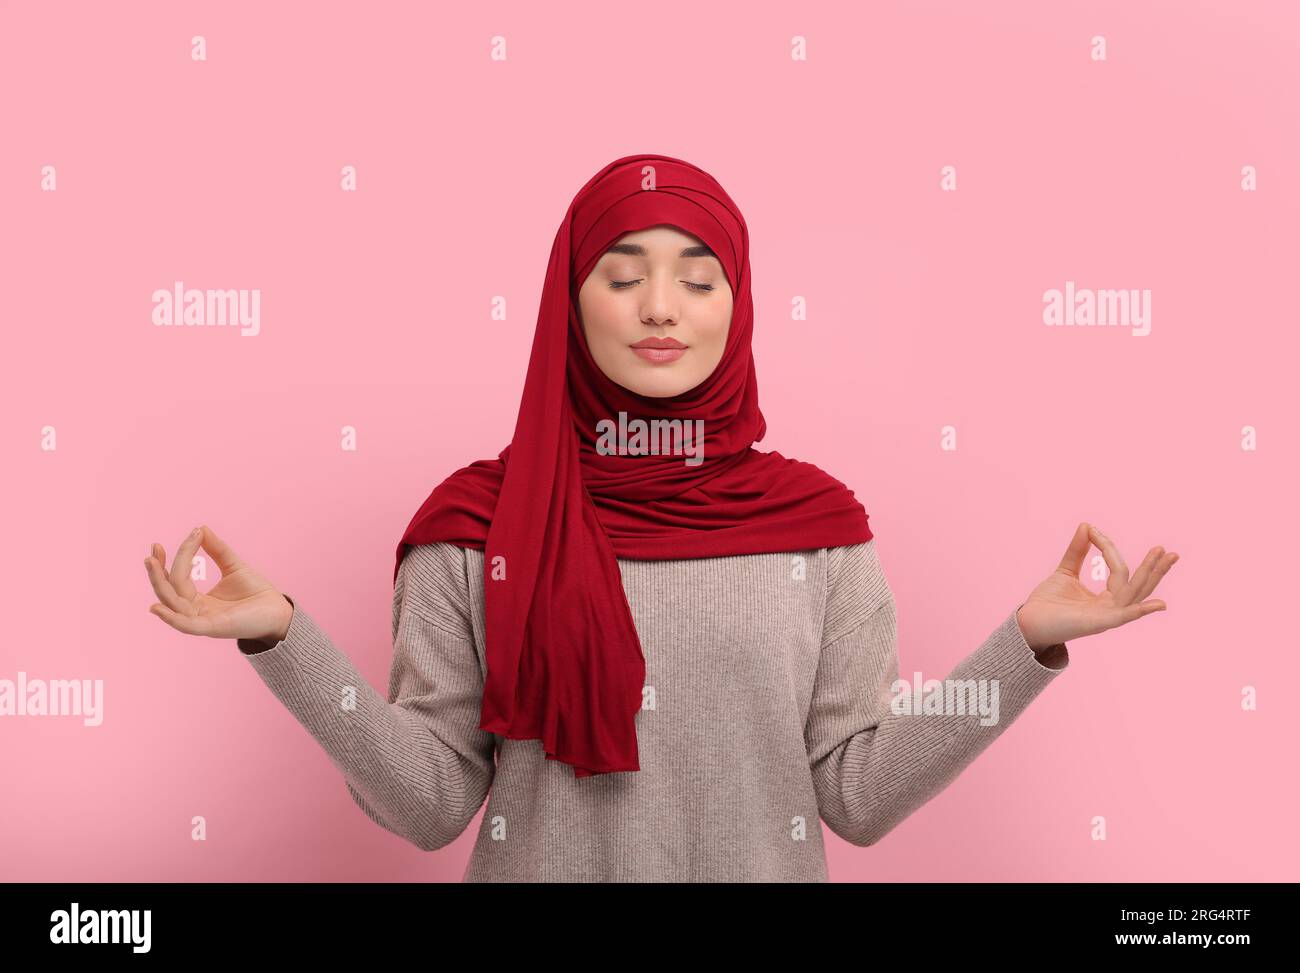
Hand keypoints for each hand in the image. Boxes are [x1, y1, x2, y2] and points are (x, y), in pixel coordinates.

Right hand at [144, 525, 293, 643]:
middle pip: (169, 590)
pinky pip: (186, 626)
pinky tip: (157, 607)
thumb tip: (200, 528)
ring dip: (159, 584)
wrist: (279, 610)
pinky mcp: (213, 628)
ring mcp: (203, 621)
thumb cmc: (257, 592)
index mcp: (198, 600)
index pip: (179, 577)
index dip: (178, 556)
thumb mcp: (233, 566)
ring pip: (173, 603)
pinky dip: (171, 618)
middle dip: (158, 571)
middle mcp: (195, 611)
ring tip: (151, 561)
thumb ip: (217, 549)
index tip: (192, 533)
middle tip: (153, 549)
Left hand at [1016, 522, 1177, 650]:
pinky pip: (1123, 617)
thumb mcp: (1065, 571)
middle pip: (1138, 586)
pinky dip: (1140, 611)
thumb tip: (1086, 525)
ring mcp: (1106, 617)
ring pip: (1134, 594)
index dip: (1108, 547)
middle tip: (1166, 550)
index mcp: (1106, 598)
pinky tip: (1159, 604)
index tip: (1093, 530)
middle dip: (1154, 568)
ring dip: (1150, 575)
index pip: (1118, 569)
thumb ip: (1077, 551)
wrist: (1028, 621)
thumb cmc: (1047, 602)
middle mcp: (1111, 608)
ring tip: (1163, 557)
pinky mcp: (1097, 624)